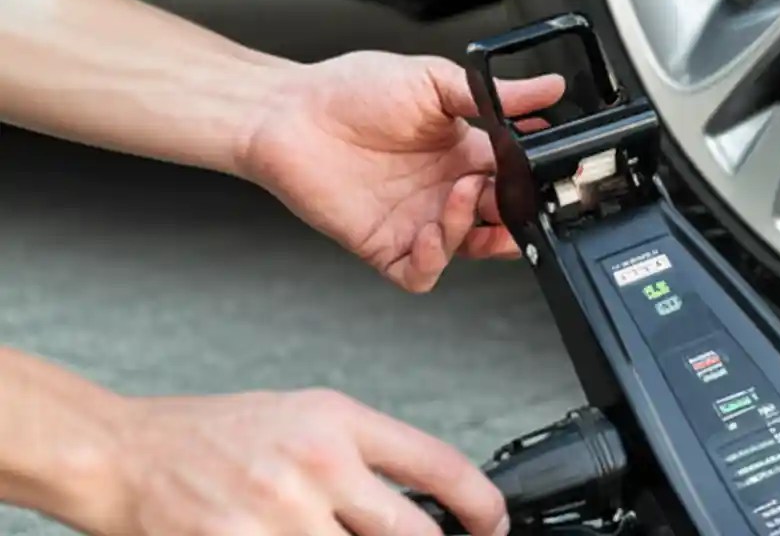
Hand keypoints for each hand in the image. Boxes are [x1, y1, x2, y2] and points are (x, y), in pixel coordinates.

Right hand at [90, 389, 504, 535]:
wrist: (124, 454)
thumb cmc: (209, 435)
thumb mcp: (300, 418)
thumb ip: (360, 455)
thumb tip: (420, 499)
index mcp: (337, 421)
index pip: (439, 463)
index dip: (482, 503)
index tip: (492, 524)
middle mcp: (318, 463)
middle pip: (413, 532)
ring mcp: (281, 512)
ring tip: (334, 535)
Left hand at [241, 51, 563, 290]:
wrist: (289, 112)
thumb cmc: (350, 91)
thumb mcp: (435, 81)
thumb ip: (496, 93)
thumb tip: (550, 87)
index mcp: (462, 152)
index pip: (513, 177)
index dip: (532, 179)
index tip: (543, 167)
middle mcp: (443, 190)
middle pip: (499, 220)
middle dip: (513, 213)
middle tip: (507, 192)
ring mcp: (417, 221)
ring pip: (469, 249)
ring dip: (476, 231)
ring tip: (463, 196)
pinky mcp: (385, 245)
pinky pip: (422, 273)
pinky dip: (437, 261)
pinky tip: (435, 231)